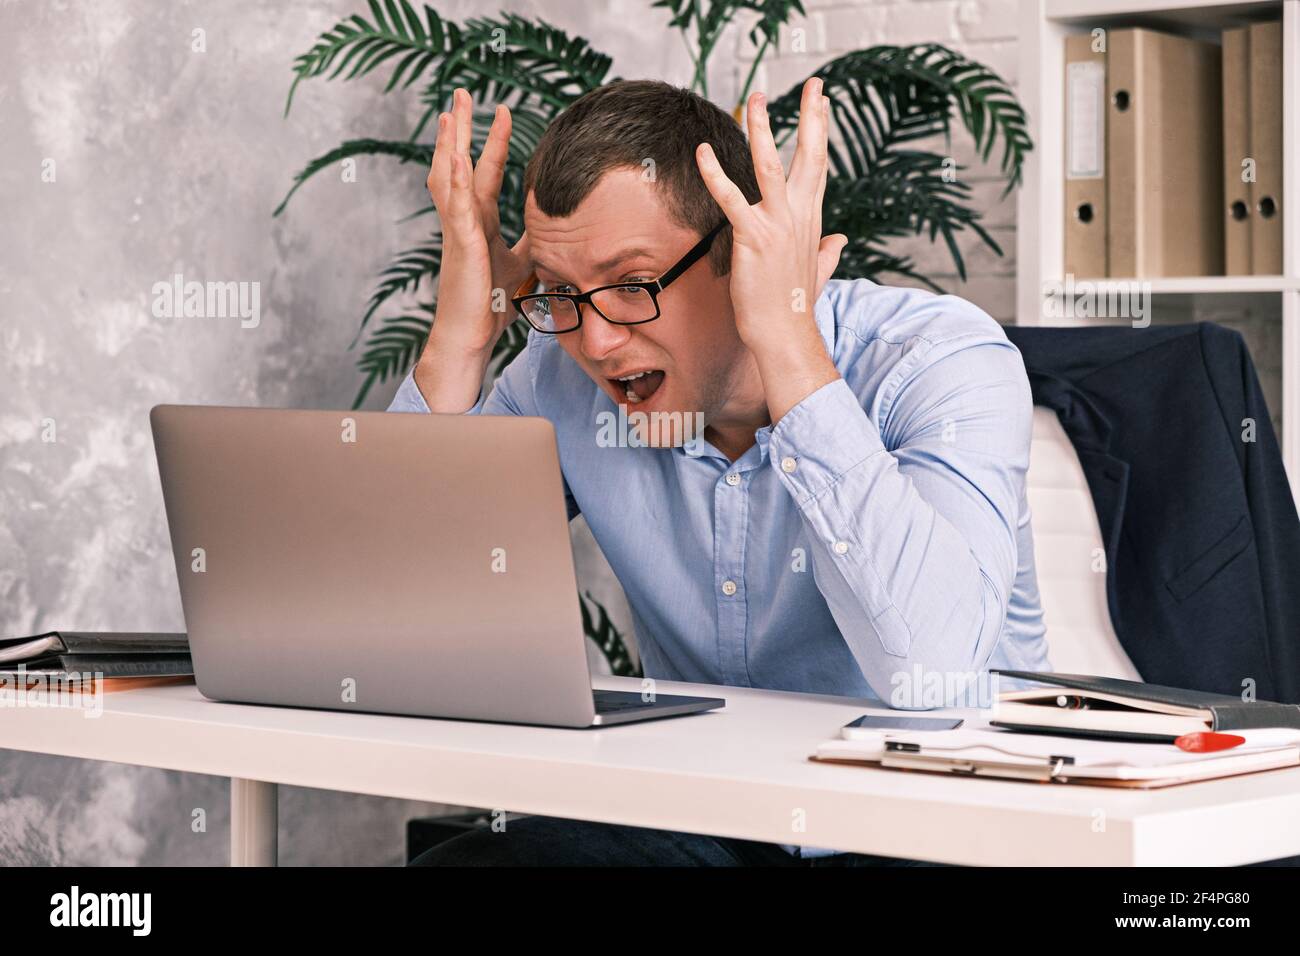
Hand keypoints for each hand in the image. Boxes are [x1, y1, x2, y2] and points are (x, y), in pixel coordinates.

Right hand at [423, 87, 529, 356]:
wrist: (471, 337)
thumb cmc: (490, 307)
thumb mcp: (523, 265)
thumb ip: (534, 244)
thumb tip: (555, 228)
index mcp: (478, 224)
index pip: (485, 175)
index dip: (492, 145)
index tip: (501, 114)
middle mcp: (464, 221)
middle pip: (460, 164)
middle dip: (463, 129)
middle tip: (461, 94)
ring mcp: (458, 230)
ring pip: (449, 176)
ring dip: (450, 143)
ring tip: (451, 112)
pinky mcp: (460, 244)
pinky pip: (454, 205)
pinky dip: (454, 180)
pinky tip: (455, 157)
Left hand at [695, 77, 847, 421]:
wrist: (784, 336)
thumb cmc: (794, 308)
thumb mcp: (816, 273)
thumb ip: (828, 253)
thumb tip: (841, 240)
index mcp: (811, 220)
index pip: (818, 166)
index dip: (820, 132)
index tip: (821, 102)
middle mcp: (799, 217)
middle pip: (809, 156)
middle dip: (812, 117)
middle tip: (813, 83)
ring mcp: (777, 225)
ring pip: (771, 166)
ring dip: (762, 130)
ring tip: (755, 98)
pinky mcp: (753, 239)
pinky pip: (731, 199)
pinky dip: (715, 174)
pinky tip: (702, 152)